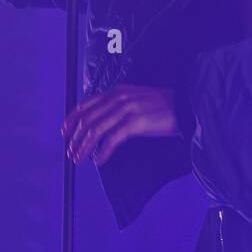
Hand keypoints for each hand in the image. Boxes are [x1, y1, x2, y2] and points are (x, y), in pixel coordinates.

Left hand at [61, 84, 178, 165]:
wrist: (186, 105)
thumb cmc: (164, 106)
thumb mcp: (137, 99)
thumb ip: (119, 105)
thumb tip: (101, 121)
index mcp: (117, 91)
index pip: (86, 104)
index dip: (72, 120)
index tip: (65, 133)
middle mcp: (119, 98)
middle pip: (87, 119)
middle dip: (75, 138)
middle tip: (70, 152)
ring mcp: (127, 109)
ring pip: (96, 130)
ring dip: (84, 147)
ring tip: (79, 159)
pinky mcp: (136, 122)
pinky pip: (112, 139)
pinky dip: (103, 151)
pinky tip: (99, 160)